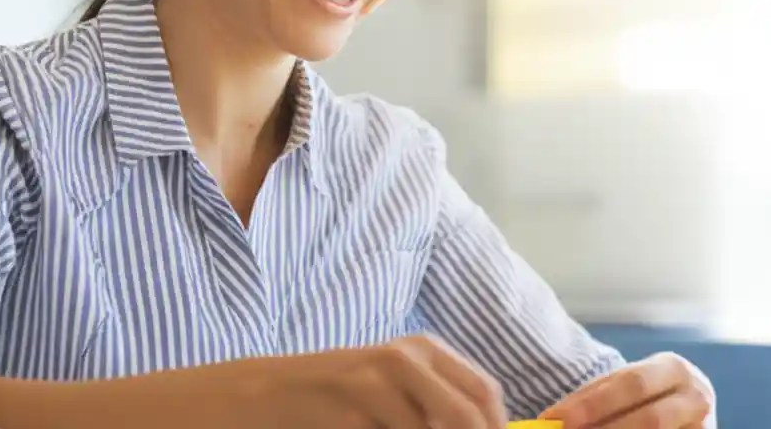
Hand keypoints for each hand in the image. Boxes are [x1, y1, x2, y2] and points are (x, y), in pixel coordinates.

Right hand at [254, 333, 506, 427]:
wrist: (274, 393)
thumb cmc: (345, 396)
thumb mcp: (397, 387)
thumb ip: (440, 403)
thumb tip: (489, 428)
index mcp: (424, 349)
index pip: (485, 392)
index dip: (496, 427)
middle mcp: (404, 359)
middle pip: (466, 415)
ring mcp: (374, 383)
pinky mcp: (349, 411)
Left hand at [541, 353, 711, 427]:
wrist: (681, 409)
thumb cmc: (639, 399)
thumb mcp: (622, 388)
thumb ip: (592, 400)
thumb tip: (550, 421)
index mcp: (674, 368)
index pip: (629, 384)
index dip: (589, 404)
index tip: (551, 419)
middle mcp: (697, 397)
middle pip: (648, 420)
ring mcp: (704, 427)